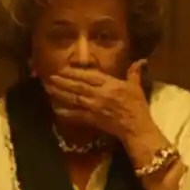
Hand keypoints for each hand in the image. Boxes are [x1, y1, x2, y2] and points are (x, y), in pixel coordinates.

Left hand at [42, 60, 156, 141]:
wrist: (136, 127)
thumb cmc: (137, 107)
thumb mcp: (136, 87)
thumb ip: (134, 73)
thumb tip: (140, 61)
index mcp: (110, 84)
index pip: (89, 75)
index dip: (75, 72)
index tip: (64, 68)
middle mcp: (100, 94)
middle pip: (78, 86)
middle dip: (63, 81)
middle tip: (50, 76)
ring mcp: (94, 107)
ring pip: (74, 98)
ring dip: (60, 93)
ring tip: (48, 88)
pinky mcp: (92, 119)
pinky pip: (76, 115)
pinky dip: (65, 112)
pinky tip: (55, 108)